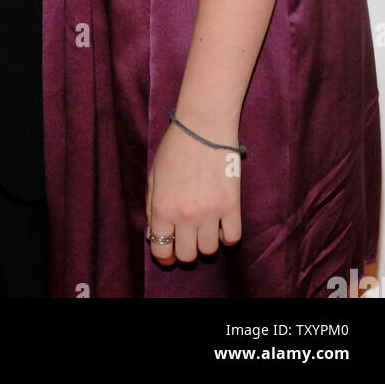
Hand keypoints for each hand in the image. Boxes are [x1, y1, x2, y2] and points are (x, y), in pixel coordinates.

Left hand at [145, 117, 241, 265]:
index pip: (161, 250)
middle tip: (187, 239)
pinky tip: (222, 225)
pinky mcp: (232, 206)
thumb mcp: (154, 175)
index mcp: (162, 208)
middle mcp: (185, 215)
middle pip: (187, 256)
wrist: (204, 127)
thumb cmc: (175, 148)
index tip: (168, 253)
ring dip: (206, 243)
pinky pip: (233, 238)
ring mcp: (210, 213)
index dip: (164, 255)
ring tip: (204, 229)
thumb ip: (152, 206)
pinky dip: (227, 237)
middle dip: (185, 251)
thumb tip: (155, 233)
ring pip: (210, 250)